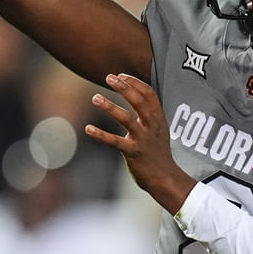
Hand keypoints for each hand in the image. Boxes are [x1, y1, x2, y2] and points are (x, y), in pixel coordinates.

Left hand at [86, 74, 194, 212]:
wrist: (164, 178)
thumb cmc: (158, 153)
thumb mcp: (158, 130)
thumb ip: (149, 115)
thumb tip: (136, 97)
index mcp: (158, 119)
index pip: (149, 94)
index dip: (135, 82)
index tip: (121, 75)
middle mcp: (151, 126)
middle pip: (138, 101)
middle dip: (124, 88)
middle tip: (108, 78)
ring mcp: (142, 139)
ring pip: (126, 119)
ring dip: (110, 106)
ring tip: (95, 98)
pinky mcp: (132, 152)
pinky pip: (114, 141)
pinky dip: (100, 134)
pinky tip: (88, 129)